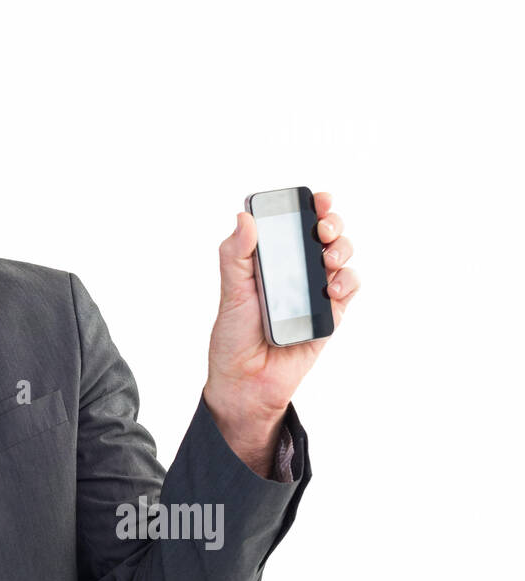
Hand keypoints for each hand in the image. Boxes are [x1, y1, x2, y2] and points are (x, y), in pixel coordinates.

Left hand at [203, 190, 359, 433]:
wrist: (248, 381)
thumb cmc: (234, 336)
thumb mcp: (231, 291)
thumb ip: (236, 254)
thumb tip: (245, 217)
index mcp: (269, 259)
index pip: (294, 223)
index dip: (310, 206)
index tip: (316, 199)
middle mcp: (295, 270)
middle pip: (325, 233)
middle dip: (331, 223)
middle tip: (322, 230)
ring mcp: (315, 290)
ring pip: (342, 256)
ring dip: (341, 249)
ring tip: (327, 261)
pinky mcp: (330, 314)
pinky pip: (349, 288)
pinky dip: (347, 281)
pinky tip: (331, 289)